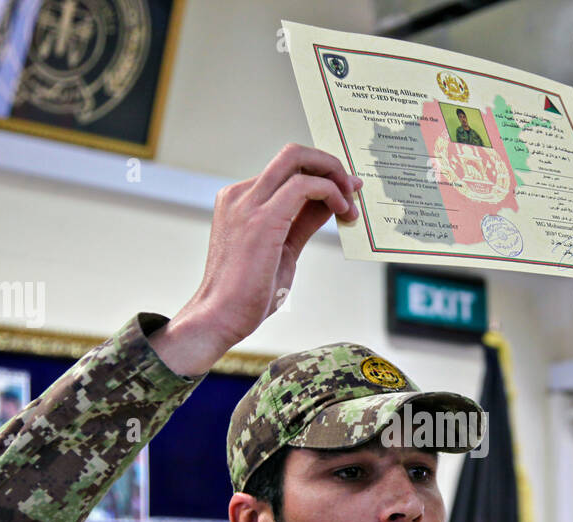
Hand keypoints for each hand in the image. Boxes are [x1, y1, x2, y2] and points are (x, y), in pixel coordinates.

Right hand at [151, 144, 361, 376]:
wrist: (220, 316)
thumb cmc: (248, 292)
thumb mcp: (283, 249)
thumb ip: (303, 222)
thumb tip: (330, 203)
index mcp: (241, 200)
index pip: (288, 171)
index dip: (322, 175)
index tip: (347, 192)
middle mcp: (241, 194)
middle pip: (292, 154)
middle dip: (329, 163)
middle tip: (352, 187)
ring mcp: (247, 202)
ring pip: (297, 160)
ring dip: (333, 176)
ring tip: (350, 203)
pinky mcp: (261, 217)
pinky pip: (303, 185)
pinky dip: (329, 192)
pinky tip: (342, 211)